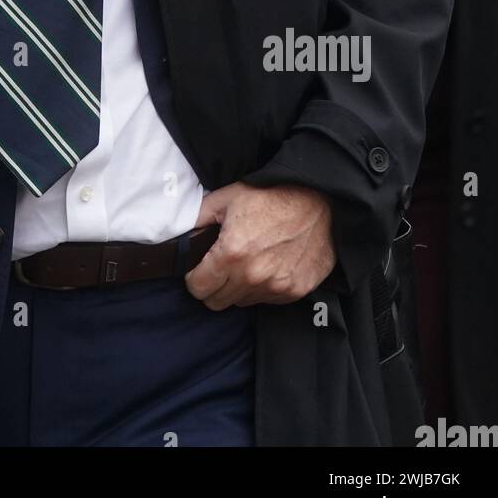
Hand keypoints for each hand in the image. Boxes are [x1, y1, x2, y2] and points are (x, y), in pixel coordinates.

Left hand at [185, 182, 334, 309]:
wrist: (319, 200)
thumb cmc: (270, 195)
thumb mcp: (226, 197)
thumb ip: (198, 218)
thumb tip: (178, 234)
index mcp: (231, 254)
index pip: (198, 289)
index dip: (194, 279)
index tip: (199, 270)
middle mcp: (253, 276)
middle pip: (218, 301)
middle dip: (214, 286)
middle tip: (221, 266)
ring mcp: (277, 286)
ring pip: (243, 302)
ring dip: (240, 287)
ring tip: (249, 261)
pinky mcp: (296, 291)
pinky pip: (268, 300)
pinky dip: (264, 288)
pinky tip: (269, 265)